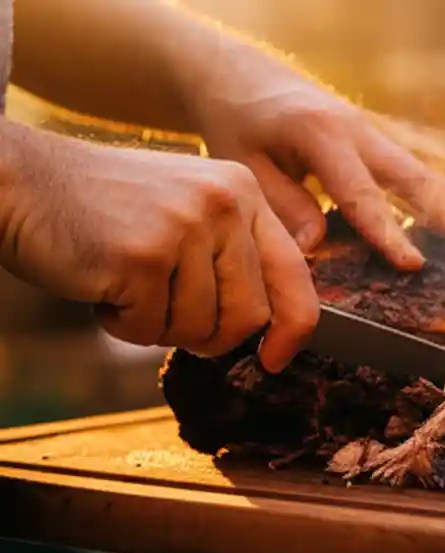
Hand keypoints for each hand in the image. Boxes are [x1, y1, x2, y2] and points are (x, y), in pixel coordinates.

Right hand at [0, 125, 318, 372]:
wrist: (17, 180)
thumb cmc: (101, 209)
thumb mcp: (185, 211)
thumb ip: (230, 254)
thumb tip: (266, 327)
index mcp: (242, 193)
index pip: (295, 274)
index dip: (294, 328)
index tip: (275, 359)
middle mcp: (223, 204)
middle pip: (249, 316)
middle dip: (208, 334)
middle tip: (163, 313)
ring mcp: (183, 228)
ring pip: (199, 328)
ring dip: (157, 326)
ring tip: (125, 285)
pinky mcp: (141, 257)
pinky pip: (150, 329)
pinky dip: (122, 325)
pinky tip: (101, 286)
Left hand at [183, 41, 444, 265]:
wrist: (242, 77)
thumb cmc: (237, 123)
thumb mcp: (245, 165)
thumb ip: (283, 205)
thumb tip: (318, 247)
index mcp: (323, 135)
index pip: (362, 194)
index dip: (389, 232)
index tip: (414, 265)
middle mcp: (361, 133)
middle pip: (421, 181)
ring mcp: (377, 138)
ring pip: (431, 180)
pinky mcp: (381, 147)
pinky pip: (421, 181)